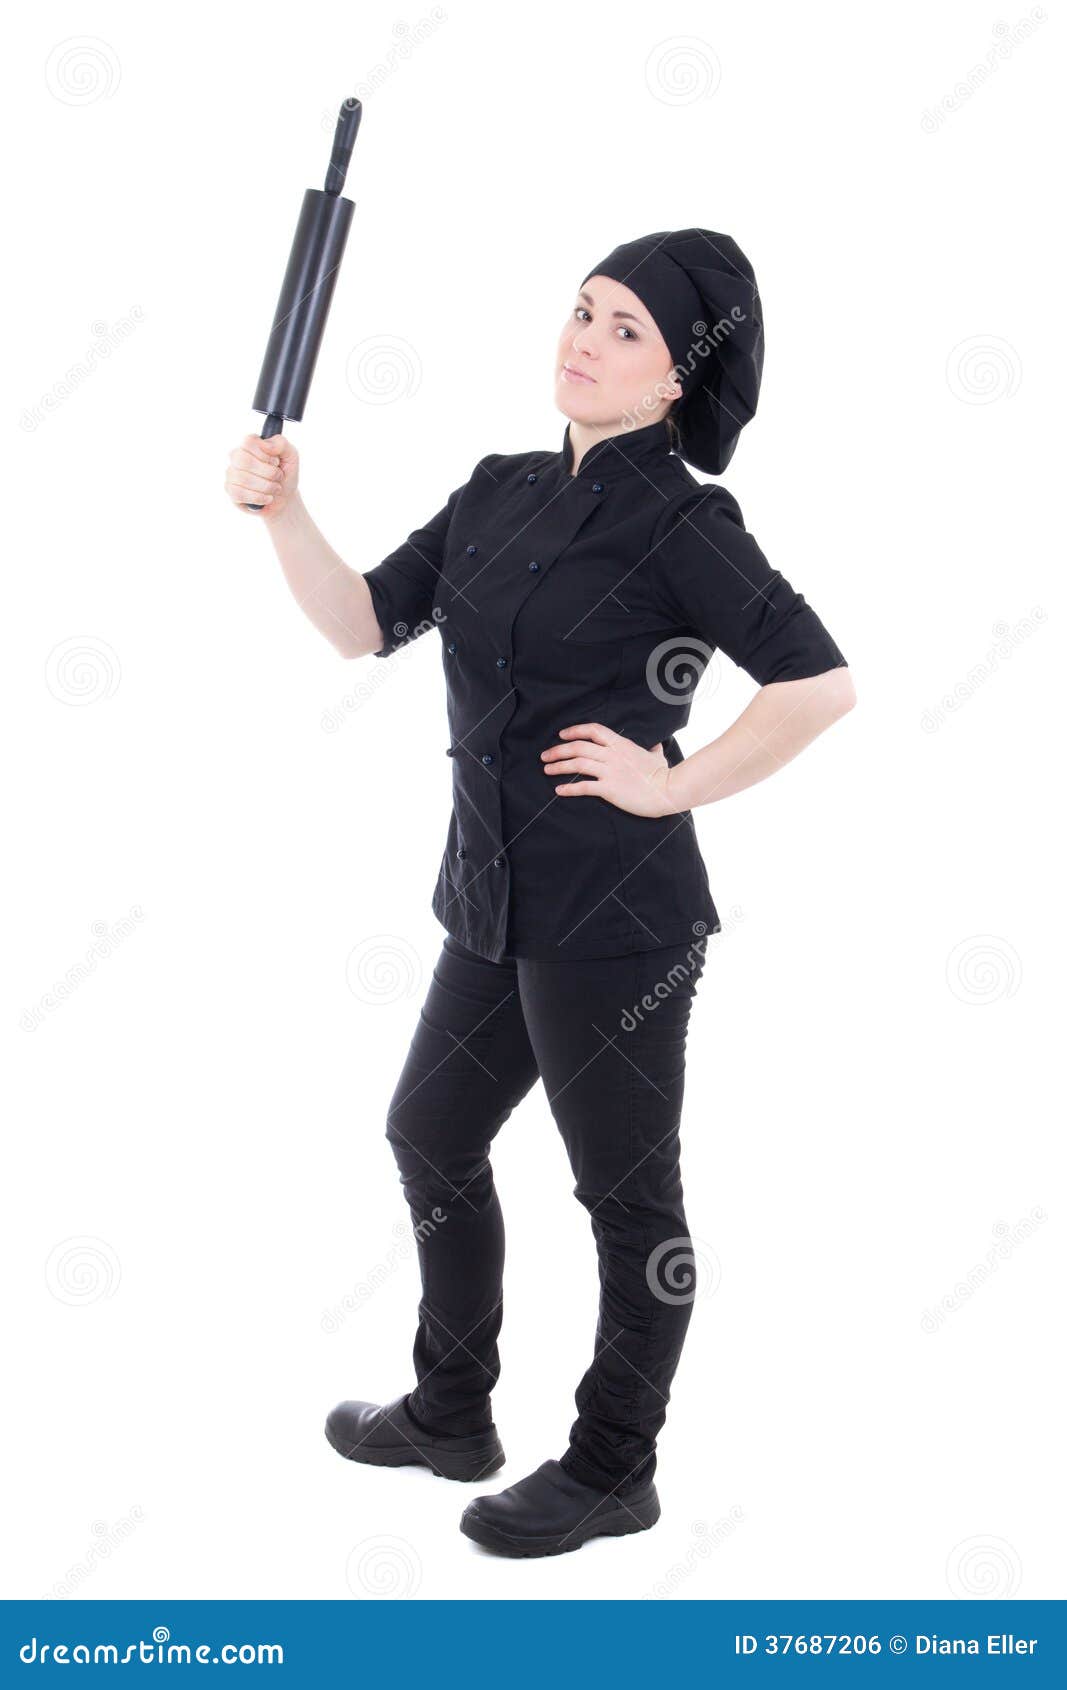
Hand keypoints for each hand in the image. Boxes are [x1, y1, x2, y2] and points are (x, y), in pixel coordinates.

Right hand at [224, 432, 299, 517]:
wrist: (285, 498)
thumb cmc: (285, 474)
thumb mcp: (291, 456)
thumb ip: (281, 444)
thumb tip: (265, 444)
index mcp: (250, 445)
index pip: (248, 442)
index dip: (265, 454)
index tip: (276, 462)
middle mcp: (237, 456)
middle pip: (244, 460)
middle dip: (268, 472)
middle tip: (278, 477)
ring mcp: (231, 473)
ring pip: (243, 478)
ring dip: (266, 486)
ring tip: (276, 488)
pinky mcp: (231, 491)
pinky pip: (240, 493)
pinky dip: (259, 497)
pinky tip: (268, 498)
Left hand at [540, 722, 677, 817]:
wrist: (669, 790)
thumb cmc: (664, 774)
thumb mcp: (657, 756)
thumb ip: (652, 749)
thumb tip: (656, 745)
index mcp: (621, 744)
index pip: (593, 730)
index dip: (575, 730)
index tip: (562, 735)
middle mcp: (612, 755)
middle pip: (578, 747)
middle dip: (558, 750)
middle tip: (545, 756)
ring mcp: (610, 771)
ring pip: (577, 764)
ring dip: (559, 766)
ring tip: (547, 770)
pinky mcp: (609, 789)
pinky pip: (584, 787)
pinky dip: (569, 788)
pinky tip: (559, 791)